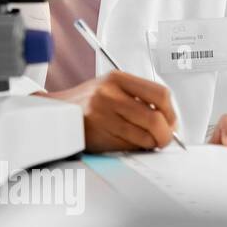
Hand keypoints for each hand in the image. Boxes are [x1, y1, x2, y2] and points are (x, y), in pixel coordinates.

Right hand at [38, 70, 177, 152]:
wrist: (56, 112)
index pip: (160, 94)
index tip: (171, 121)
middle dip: (165, 134)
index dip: (171, 112)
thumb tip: (170, 120)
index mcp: (117, 78)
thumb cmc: (88, 103)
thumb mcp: (111, 88)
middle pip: (155, 119)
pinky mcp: (97, 133)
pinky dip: (134, 148)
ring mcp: (102, 114)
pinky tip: (128, 142)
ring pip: (143, 136)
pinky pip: (128, 146)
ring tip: (145, 141)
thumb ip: (139, 97)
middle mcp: (109, 94)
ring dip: (150, 143)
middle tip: (164, 139)